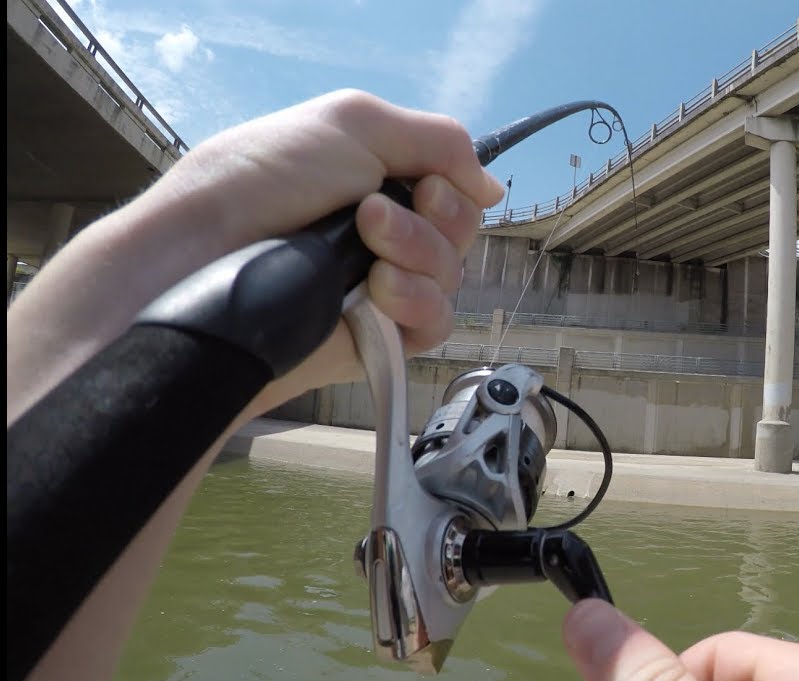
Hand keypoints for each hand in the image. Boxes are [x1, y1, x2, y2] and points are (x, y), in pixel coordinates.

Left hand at [7, 89, 505, 422]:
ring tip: (366, 249)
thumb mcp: (353, 123)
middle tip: (373, 213)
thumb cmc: (262, 181)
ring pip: (451, 276)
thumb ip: (438, 141)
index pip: (455, 188)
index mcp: (378, 181)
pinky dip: (416, 302)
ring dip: (416, 256)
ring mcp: (383, 287)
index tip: (425, 182)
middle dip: (430, 219)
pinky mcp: (379, 338)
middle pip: (461, 232)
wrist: (205, 258)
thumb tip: (490, 185)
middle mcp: (386, 234)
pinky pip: (435, 325)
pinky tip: (378, 292)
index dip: (454, 186)